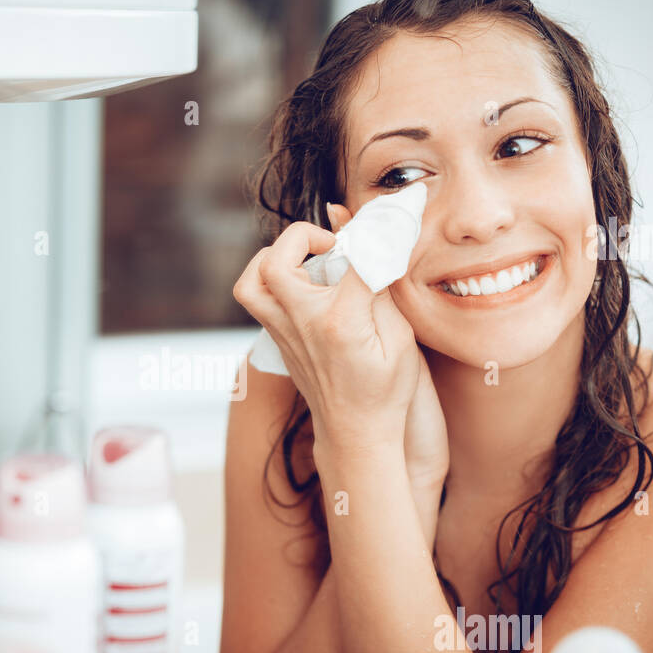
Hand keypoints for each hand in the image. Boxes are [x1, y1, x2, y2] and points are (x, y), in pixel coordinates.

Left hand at [233, 209, 420, 458]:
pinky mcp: (276, 339)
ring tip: (307, 259)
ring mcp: (284, 334)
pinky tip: (305, 282)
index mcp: (342, 324)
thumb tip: (376, 239)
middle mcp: (304, 325)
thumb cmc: (385, 391)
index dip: (378, 229)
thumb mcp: (400, 340)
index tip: (396, 217)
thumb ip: (383, 287)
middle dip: (303, 238)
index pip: (355, 256)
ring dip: (274, 257)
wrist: (355, 435)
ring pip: (252, 281)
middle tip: (331, 245)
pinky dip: (272, 277)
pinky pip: (255, 296)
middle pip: (276, 262)